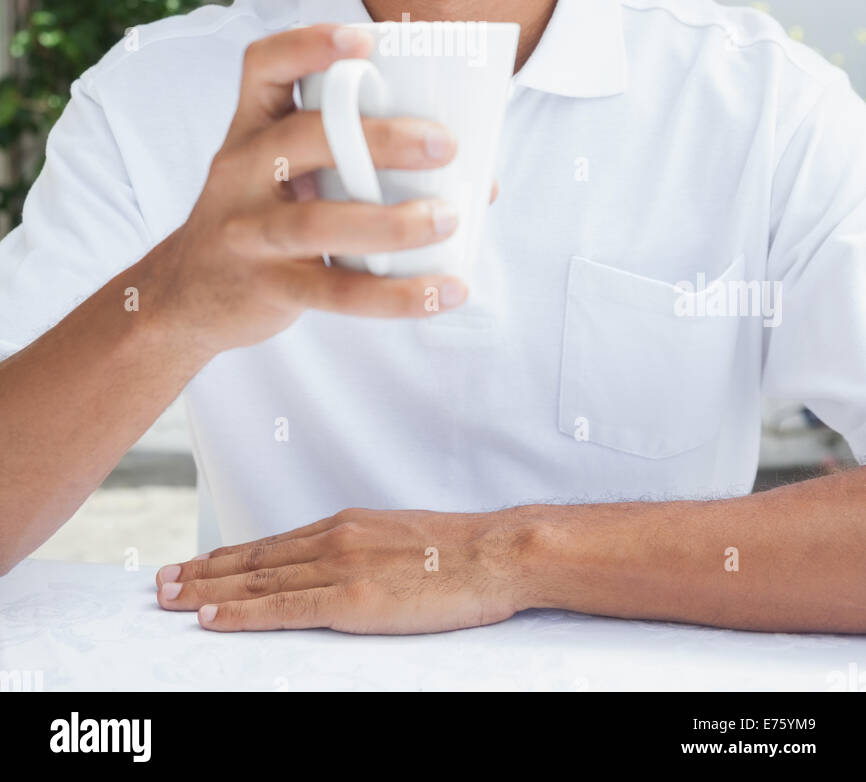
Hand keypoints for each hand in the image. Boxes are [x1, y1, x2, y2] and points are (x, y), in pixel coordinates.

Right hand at [150, 23, 495, 357]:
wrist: (188, 296)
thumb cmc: (264, 217)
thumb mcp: (285, 174)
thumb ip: (357, 161)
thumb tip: (477, 178)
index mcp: (251, 128)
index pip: (263, 67)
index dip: (309, 45)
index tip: (364, 42)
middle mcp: (241, 171)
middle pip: (302, 139)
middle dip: (378, 138)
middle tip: (444, 145)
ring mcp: (248, 231)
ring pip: (317, 222)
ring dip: (392, 222)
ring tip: (448, 218)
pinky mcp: (267, 287)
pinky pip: (337, 291)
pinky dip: (399, 295)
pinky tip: (447, 290)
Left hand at [155, 505, 540, 633]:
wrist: (496, 552)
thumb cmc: (458, 550)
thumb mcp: (398, 537)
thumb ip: (359, 549)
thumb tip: (333, 567)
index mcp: (344, 525)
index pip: (270, 545)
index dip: (226, 557)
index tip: (194, 565)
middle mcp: (333, 538)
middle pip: (253, 560)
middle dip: (202, 572)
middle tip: (160, 583)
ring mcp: (340, 567)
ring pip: (257, 582)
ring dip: (207, 592)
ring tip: (170, 598)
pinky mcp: (353, 598)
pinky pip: (284, 608)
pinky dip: (242, 614)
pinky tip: (213, 619)